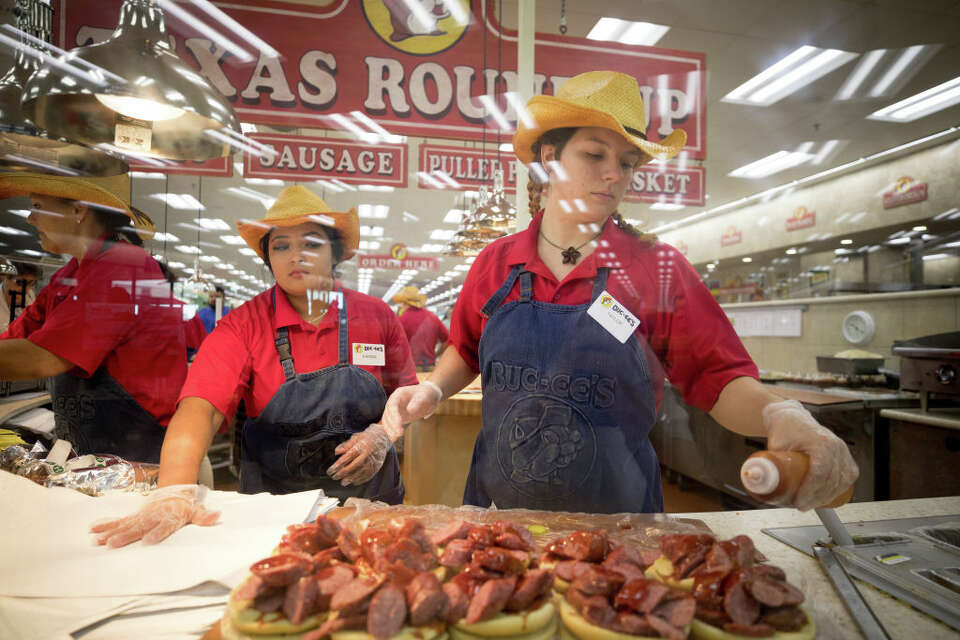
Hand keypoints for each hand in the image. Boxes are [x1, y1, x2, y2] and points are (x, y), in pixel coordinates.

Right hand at [90, 484, 219, 547]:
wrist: (176, 489)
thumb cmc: (187, 505)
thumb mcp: (198, 510)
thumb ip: (205, 516)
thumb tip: (216, 516)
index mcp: (170, 516)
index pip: (164, 526)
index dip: (157, 533)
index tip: (148, 541)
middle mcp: (154, 516)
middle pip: (140, 527)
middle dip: (126, 535)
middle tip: (112, 544)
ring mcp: (143, 516)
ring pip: (126, 524)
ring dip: (111, 532)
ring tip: (98, 540)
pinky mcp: (136, 516)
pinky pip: (119, 521)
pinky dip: (106, 524)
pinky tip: (93, 529)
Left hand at [328, 424, 391, 486]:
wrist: (383, 437)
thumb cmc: (367, 437)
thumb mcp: (355, 437)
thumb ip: (346, 445)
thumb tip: (337, 452)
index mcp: (361, 446)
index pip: (347, 457)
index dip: (338, 465)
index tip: (331, 470)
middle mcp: (367, 454)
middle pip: (354, 466)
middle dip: (343, 473)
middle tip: (335, 477)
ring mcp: (373, 461)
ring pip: (361, 472)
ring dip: (351, 478)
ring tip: (343, 482)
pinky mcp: (377, 466)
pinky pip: (368, 475)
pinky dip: (361, 480)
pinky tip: (354, 482)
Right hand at [380, 381, 442, 440]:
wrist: (429, 397)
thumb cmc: (427, 394)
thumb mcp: (425, 396)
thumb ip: (417, 402)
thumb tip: (410, 410)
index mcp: (399, 394)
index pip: (393, 405)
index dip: (394, 414)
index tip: (399, 423)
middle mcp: (394, 401)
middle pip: (388, 414)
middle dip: (392, 424)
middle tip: (399, 433)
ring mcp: (394, 410)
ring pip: (387, 420)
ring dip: (390, 429)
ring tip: (395, 438)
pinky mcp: (397, 417)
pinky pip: (391, 425)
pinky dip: (391, 431)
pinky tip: (393, 438)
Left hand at [762, 399, 858, 510]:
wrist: (792, 416)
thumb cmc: (783, 428)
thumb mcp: (775, 444)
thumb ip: (769, 462)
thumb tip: (761, 483)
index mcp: (821, 442)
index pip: (820, 473)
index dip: (811, 491)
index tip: (799, 502)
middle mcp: (836, 445)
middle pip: (832, 480)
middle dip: (817, 498)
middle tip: (801, 506)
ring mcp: (842, 449)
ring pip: (842, 480)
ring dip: (828, 496)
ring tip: (811, 504)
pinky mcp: (844, 454)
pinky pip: (848, 475)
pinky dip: (839, 488)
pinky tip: (827, 497)